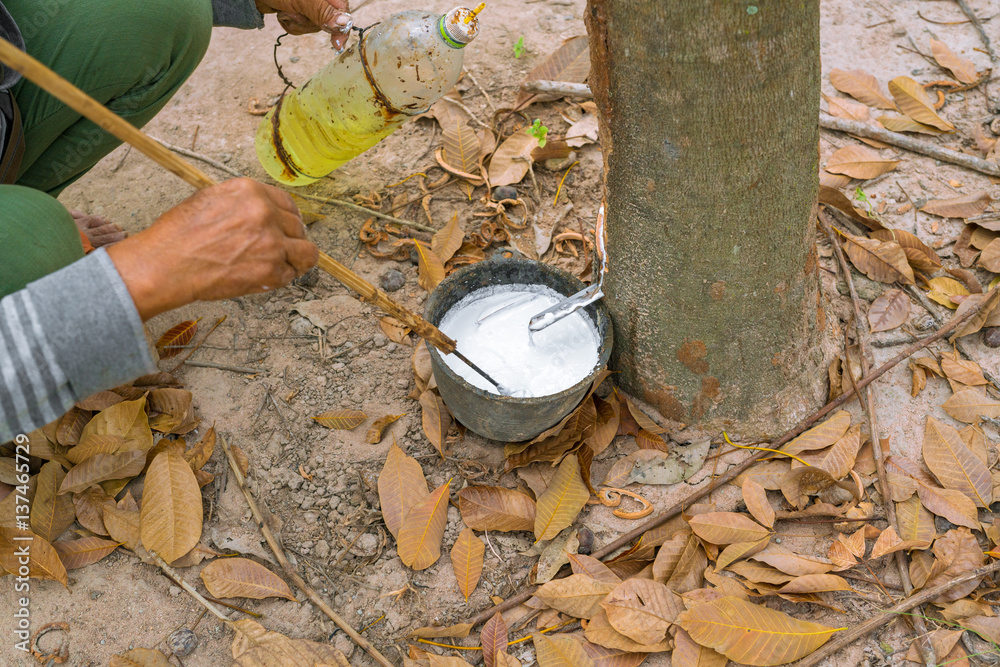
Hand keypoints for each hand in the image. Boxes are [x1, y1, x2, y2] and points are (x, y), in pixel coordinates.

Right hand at [107, 178, 318, 320]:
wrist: (166, 264)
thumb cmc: (179, 235)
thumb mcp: (210, 199)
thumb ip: (242, 202)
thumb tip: (263, 209)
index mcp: (250, 192)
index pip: (287, 203)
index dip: (288, 218)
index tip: (286, 228)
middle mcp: (265, 213)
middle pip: (298, 227)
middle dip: (290, 239)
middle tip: (278, 250)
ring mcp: (271, 242)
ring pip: (307, 252)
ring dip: (296, 259)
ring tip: (280, 265)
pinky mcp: (271, 270)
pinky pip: (293, 274)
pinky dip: (283, 277)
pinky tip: (266, 277)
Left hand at [256, 0, 351, 50]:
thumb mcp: (304, 1)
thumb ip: (324, 12)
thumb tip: (343, 23)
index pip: (343, 12)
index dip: (341, 28)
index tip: (337, 44)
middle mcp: (321, 0)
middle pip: (327, 23)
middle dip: (309, 22)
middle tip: (296, 11)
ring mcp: (310, 7)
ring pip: (313, 27)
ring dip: (297, 23)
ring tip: (286, 10)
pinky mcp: (300, 13)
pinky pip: (301, 27)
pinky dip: (291, 24)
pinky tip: (283, 13)